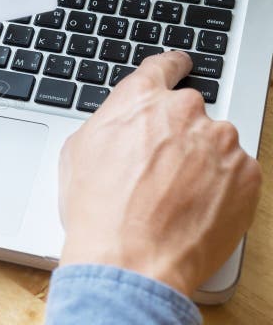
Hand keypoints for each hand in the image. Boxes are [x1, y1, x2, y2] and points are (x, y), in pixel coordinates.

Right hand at [58, 51, 261, 295]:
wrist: (130, 259)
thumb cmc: (98, 210)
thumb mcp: (77, 153)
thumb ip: (109, 124)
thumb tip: (119, 126)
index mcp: (140, 98)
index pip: (165, 65)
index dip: (173, 67)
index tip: (180, 67)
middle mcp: (184, 111)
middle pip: (189, 111)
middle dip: (178, 133)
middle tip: (158, 168)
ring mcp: (220, 142)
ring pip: (214, 143)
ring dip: (200, 161)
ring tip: (175, 198)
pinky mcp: (247, 175)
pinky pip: (236, 173)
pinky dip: (221, 187)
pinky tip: (195, 209)